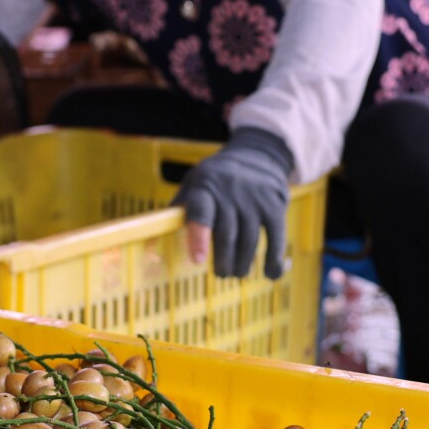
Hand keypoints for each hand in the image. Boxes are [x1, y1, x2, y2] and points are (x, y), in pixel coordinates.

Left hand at [175, 128, 292, 279]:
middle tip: (221, 273)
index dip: (199, 237)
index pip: (201, 213)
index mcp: (205, 187)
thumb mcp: (195, 182)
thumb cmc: (217, 176)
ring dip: (243, 264)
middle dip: (223, 261)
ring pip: (249, 240)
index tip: (198, 261)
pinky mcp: (275, 205)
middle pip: (227, 235)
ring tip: (237, 273)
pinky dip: (273, 260)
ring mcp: (255, 198)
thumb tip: (152, 240)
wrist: (258, 154)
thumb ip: (180, 208)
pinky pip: (276, 238)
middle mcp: (230, 192)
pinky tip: (269, 274)